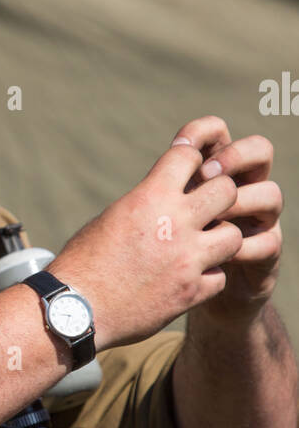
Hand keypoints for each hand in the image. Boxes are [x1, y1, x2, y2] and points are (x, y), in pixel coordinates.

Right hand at [48, 127, 245, 348]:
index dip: (192, 161)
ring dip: (221, 240)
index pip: (190, 156)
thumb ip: (146, 204)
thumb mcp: (111, 219)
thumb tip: (166, 195)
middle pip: (226, 191)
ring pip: (234, 236)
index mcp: (149, 198)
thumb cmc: (84, 262)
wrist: (75, 310)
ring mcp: (187, 259)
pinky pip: (220, 277)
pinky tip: (190, 278)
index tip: (188, 173)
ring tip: (202, 246)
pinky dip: (208, 277)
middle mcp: (174, 223)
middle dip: (219, 198)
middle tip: (206, 211)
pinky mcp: (191, 292)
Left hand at [170, 116, 281, 323]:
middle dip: (234, 157)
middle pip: (261, 150)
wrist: (183, 296)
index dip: (205, 132)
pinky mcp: (265, 255)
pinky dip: (243, 247)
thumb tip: (157, 168)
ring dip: (240, 203)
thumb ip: (159, 190)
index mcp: (212, 172)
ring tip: (209, 221)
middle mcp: (242, 188)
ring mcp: (259, 220)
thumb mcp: (156, 216)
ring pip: (270, 194)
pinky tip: (217, 257)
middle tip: (205, 176)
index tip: (179, 147)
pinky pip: (269, 242)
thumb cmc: (162, 250)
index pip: (219, 133)